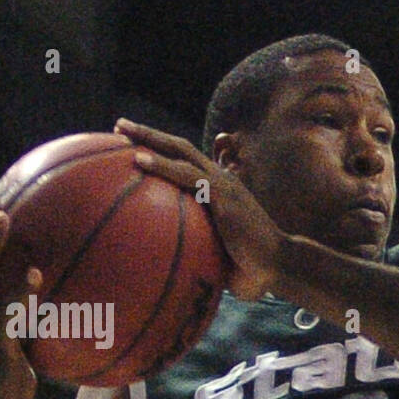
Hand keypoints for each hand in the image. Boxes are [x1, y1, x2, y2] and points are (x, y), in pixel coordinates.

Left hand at [114, 118, 280, 300]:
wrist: (280, 266)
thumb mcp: (218, 255)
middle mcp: (220, 180)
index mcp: (219, 191)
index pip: (187, 162)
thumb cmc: (252, 269)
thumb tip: (166, 271)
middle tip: (119, 127)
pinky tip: (139, 160)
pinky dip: (162, 165)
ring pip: (181, 152)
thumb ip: (197, 250)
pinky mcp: (224, 195)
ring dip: (150, 139)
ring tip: (120, 132)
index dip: (161, 151)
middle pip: (180, 148)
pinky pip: (188, 175)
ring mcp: (223, 185)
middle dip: (148, 135)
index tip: (132, 146)